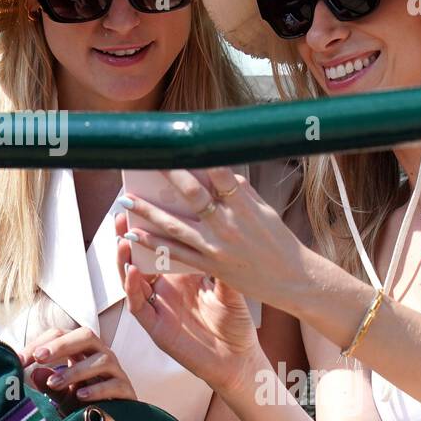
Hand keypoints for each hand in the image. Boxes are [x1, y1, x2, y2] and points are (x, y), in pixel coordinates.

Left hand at [20, 325, 136, 407]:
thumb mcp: (61, 395)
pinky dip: (97, 389)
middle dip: (61, 345)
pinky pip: (114, 384)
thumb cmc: (83, 405)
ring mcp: (115, 370)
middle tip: (38, 357)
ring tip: (53, 383)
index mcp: (82, 350)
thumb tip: (35, 373)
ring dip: (75, 370)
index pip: (62, 335)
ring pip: (101, 359)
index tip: (20, 360)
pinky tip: (80, 396)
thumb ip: (48, 385)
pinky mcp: (125, 389)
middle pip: (86, 336)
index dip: (40, 343)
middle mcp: (100, 354)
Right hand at [116, 212, 261, 390]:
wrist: (238, 359)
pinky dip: (132, 288)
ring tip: (122, 240)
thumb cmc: (236, 322)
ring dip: (124, 259)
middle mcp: (165, 287)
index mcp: (181, 275)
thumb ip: (221, 262)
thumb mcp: (230, 286)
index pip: (160, 246)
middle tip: (122, 215)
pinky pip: (138, 304)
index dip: (150, 226)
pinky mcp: (154, 326)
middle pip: (138, 258)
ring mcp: (157, 306)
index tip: (145, 203)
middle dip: (127, 236)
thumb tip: (219, 228)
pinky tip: (131, 272)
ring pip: (131, 279)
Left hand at [120, 168, 311, 311]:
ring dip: (147, 212)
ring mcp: (217, 246)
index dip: (200, 155)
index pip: (218, 173)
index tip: (181, 140)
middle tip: (146, 161)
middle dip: (168, 176)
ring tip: (125, 201)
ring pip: (175, 225)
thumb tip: (224, 172)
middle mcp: (228, 224)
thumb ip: (242, 193)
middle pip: (192, 195)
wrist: (295, 280)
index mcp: (244, 205)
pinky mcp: (210, 265)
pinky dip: (153, 243)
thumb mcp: (266, 211)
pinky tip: (135, 235)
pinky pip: (176, 253)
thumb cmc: (281, 242)